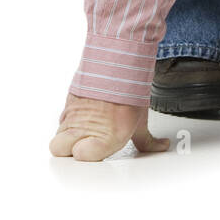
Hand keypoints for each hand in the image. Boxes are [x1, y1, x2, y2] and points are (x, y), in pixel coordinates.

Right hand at [49, 95, 169, 161]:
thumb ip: (146, 140)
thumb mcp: (141, 119)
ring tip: (84, 129)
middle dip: (68, 150)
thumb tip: (161, 146)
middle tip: (83, 144)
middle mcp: (86, 128)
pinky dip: (70, 120)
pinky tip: (84, 115)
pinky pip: (62, 119)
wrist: (119, 63)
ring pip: (58, 135)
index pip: (81, 157)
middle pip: (59, 149)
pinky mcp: (68, 103)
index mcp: (107, 137)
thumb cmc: (130, 92)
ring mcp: (74, 115)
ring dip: (68, 136)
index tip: (95, 150)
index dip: (86, 154)